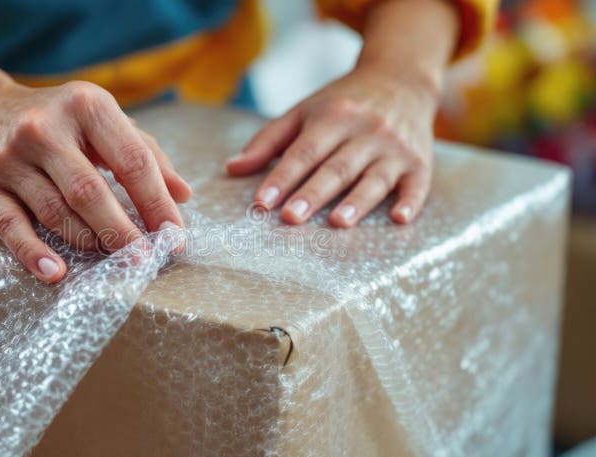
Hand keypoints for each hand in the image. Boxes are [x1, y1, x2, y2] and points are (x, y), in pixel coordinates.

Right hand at [0, 44, 190, 282]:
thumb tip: (183, 196)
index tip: (176, 235)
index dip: (158, 203)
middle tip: (146, 261)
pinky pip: (11, 226)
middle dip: (124, 232)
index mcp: (85, 106)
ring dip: (89, 242)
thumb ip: (145, 153)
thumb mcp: (102, 122)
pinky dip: (34, 253)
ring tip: (115, 263)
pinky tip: (55, 273)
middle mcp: (45, 128)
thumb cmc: (56, 122)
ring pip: (57, 212)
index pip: (132, 161)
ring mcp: (10, 157)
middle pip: (92, 191)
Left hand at [226, 0, 457, 227]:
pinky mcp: (420, 162)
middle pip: (336, 167)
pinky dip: (410, 201)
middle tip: (291, 218)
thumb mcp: (303, 112)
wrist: (400, 79)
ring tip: (337, 223)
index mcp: (332, 118)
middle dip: (313, 193)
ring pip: (374, 178)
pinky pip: (417, 184)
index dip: (282, 177)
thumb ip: (267, 141)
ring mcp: (395, 148)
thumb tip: (230, 169)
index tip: (262, 202)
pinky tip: (399, 219)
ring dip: (357, 201)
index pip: (303, 152)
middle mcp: (365, 131)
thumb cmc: (342, 103)